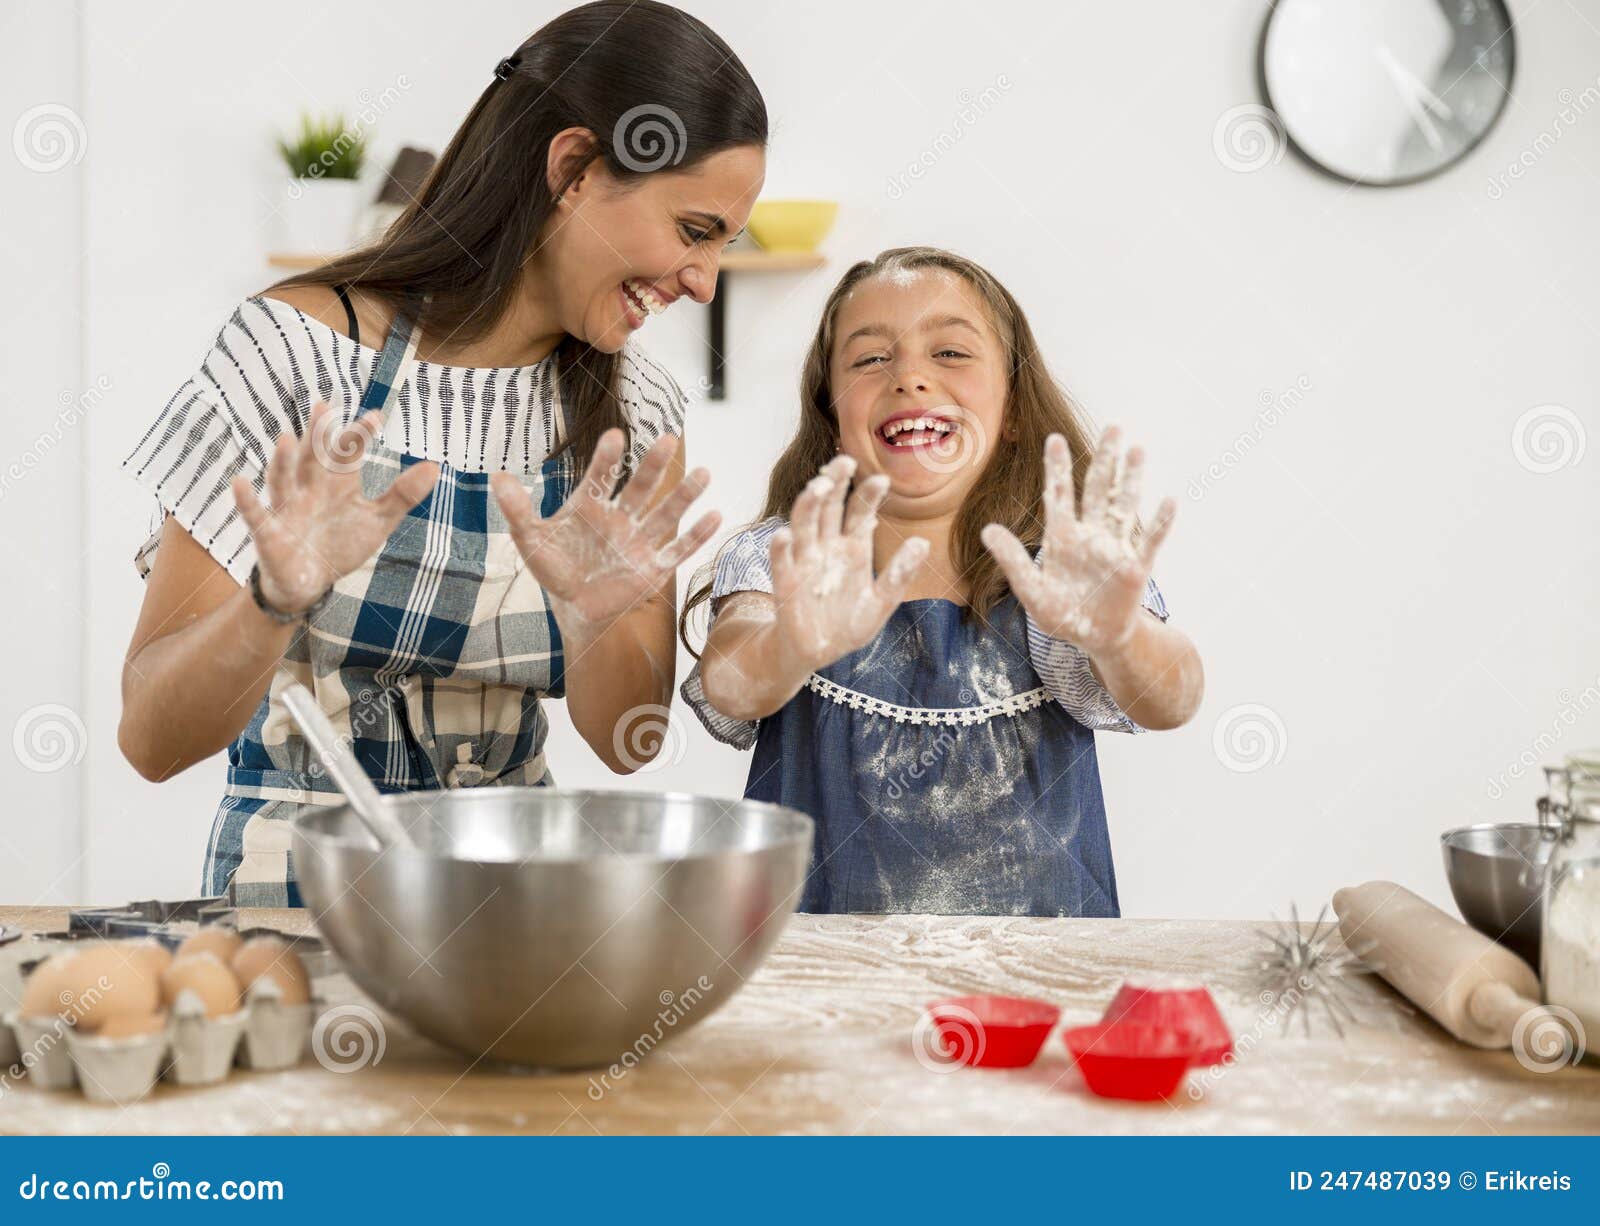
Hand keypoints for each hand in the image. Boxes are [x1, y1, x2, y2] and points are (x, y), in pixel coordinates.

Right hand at [233, 401, 439, 613]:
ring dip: (282, 461)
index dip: (360, 436)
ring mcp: (287, 508)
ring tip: (286, 439)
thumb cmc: (339, 544)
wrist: (309, 583)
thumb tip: (435, 466)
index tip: (376, 416)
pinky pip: (255, 515)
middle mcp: (309, 489)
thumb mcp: (377, 521)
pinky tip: (238, 483)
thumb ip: (402, 495)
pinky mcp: (268, 533)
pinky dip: (246, 501)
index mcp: (337, 484)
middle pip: (313, 458)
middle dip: (317, 435)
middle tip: (323, 406)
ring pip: (283, 480)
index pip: (349, 454)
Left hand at [491, 428, 718, 637]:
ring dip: (685, 495)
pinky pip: (679, 550)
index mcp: (591, 506)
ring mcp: (641, 541)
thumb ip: (517, 510)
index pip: (600, 477)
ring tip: (705, 473)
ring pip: (666, 514)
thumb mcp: (531, 540)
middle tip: (668, 438)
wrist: (577, 606)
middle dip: (654, 465)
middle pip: (641, 488)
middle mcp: (621, 517)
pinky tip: (715, 515)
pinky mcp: (655, 567)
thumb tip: (497, 477)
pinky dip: (697, 535)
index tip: (614, 435)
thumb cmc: (555, 567)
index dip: (606, 459)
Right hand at [770, 455, 928, 671]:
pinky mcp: (785, 583)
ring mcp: (804, 562)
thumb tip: (922, 543)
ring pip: (803, 524)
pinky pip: (781, 561)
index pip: (859, 512)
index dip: (868, 495)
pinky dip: (781, 547)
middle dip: (836, 483)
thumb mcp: (881, 603)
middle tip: (845, 461)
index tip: (883, 479)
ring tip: (819, 486)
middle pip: (828, 506)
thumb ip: (899, 575)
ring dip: (809, 504)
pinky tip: (784, 534)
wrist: (816, 652)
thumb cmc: (848, 625)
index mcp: (851, 548)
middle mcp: (826, 547)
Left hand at [981, 427, 1174, 655]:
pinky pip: (1149, 541)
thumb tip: (986, 529)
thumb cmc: (1062, 614)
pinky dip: (1160, 523)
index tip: (1053, 438)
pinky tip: (1169, 500)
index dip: (1058, 467)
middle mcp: (1091, 535)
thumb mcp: (1031, 590)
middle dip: (1105, 459)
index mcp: (1063, 537)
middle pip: (1098, 489)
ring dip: (1132, 479)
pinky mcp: (1136, 568)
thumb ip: (1012, 560)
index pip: (1060, 494)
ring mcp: (1115, 548)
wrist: (1094, 638)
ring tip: (1138, 449)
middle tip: (1114, 426)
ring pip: (1124, 505)